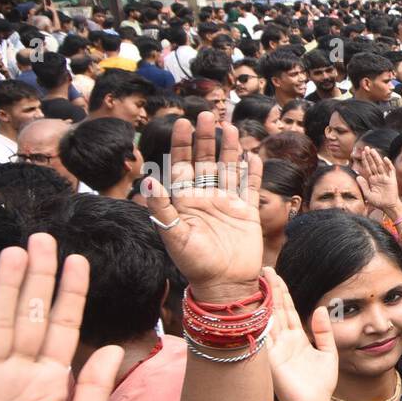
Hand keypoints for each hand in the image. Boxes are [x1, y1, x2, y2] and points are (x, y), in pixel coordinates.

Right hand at [0, 234, 121, 400]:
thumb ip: (94, 391)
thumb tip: (115, 349)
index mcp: (52, 383)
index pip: (63, 328)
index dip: (70, 295)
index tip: (78, 262)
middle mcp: (22, 374)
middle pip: (31, 314)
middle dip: (38, 278)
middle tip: (45, 239)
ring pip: (4, 320)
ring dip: (11, 286)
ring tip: (20, 250)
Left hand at [142, 113, 263, 301]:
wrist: (225, 285)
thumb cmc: (195, 264)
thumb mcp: (173, 236)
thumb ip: (162, 209)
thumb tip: (148, 182)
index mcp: (185, 201)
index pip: (182, 165)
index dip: (181, 144)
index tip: (182, 122)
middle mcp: (206, 198)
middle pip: (206, 160)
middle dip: (206, 138)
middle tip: (207, 115)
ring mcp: (228, 204)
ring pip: (229, 169)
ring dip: (230, 149)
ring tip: (231, 128)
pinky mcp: (248, 214)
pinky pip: (250, 187)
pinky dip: (252, 172)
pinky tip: (252, 156)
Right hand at [266, 268, 337, 400]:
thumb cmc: (320, 384)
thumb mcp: (328, 353)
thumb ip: (324, 331)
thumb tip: (320, 309)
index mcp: (296, 338)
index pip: (286, 309)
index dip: (281, 291)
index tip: (275, 274)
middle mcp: (282, 341)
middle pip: (275, 309)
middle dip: (270, 289)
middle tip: (263, 269)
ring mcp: (274, 349)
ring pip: (268, 319)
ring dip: (263, 301)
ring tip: (259, 281)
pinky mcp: (270, 360)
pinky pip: (264, 338)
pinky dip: (260, 323)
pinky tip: (257, 306)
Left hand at [356, 146, 401, 217]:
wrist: (388, 206)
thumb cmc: (378, 202)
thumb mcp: (367, 194)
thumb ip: (363, 185)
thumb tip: (357, 176)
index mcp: (372, 180)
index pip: (367, 168)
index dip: (365, 160)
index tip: (362, 153)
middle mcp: (378, 177)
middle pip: (373, 164)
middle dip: (369, 156)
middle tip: (366, 148)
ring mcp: (385, 177)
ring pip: (380, 165)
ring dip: (376, 158)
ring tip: (372, 150)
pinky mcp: (392, 180)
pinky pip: (390, 170)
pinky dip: (388, 164)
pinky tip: (385, 159)